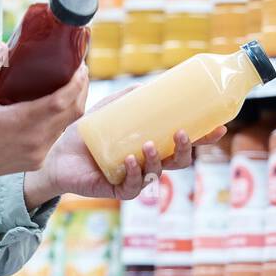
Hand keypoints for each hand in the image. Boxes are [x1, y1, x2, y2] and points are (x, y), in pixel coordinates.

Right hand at [0, 43, 89, 196]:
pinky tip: (52, 109)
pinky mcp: (35, 162)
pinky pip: (55, 137)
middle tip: (79, 70)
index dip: (77, 82)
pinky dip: (60, 120)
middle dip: (81, 89)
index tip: (80, 66)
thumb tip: (2, 47)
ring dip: (73, 105)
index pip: (63, 100)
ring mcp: (37, 154)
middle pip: (73, 111)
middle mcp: (35, 140)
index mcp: (22, 122)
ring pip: (66, 125)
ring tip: (69, 85)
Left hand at [35, 83, 227, 200]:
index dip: (204, 138)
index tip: (219, 126)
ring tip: (148, 145)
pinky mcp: (117, 190)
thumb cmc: (85, 136)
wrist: (56, 157)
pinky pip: (133, 186)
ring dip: (157, 159)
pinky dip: (135, 173)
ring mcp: (135, 178)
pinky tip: (131, 161)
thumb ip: (126, 99)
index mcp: (152, 145)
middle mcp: (148, 163)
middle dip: (187, 149)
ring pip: (158, 173)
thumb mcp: (106, 113)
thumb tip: (148, 85)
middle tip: (182, 134)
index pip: (184, 143)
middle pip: (179, 161)